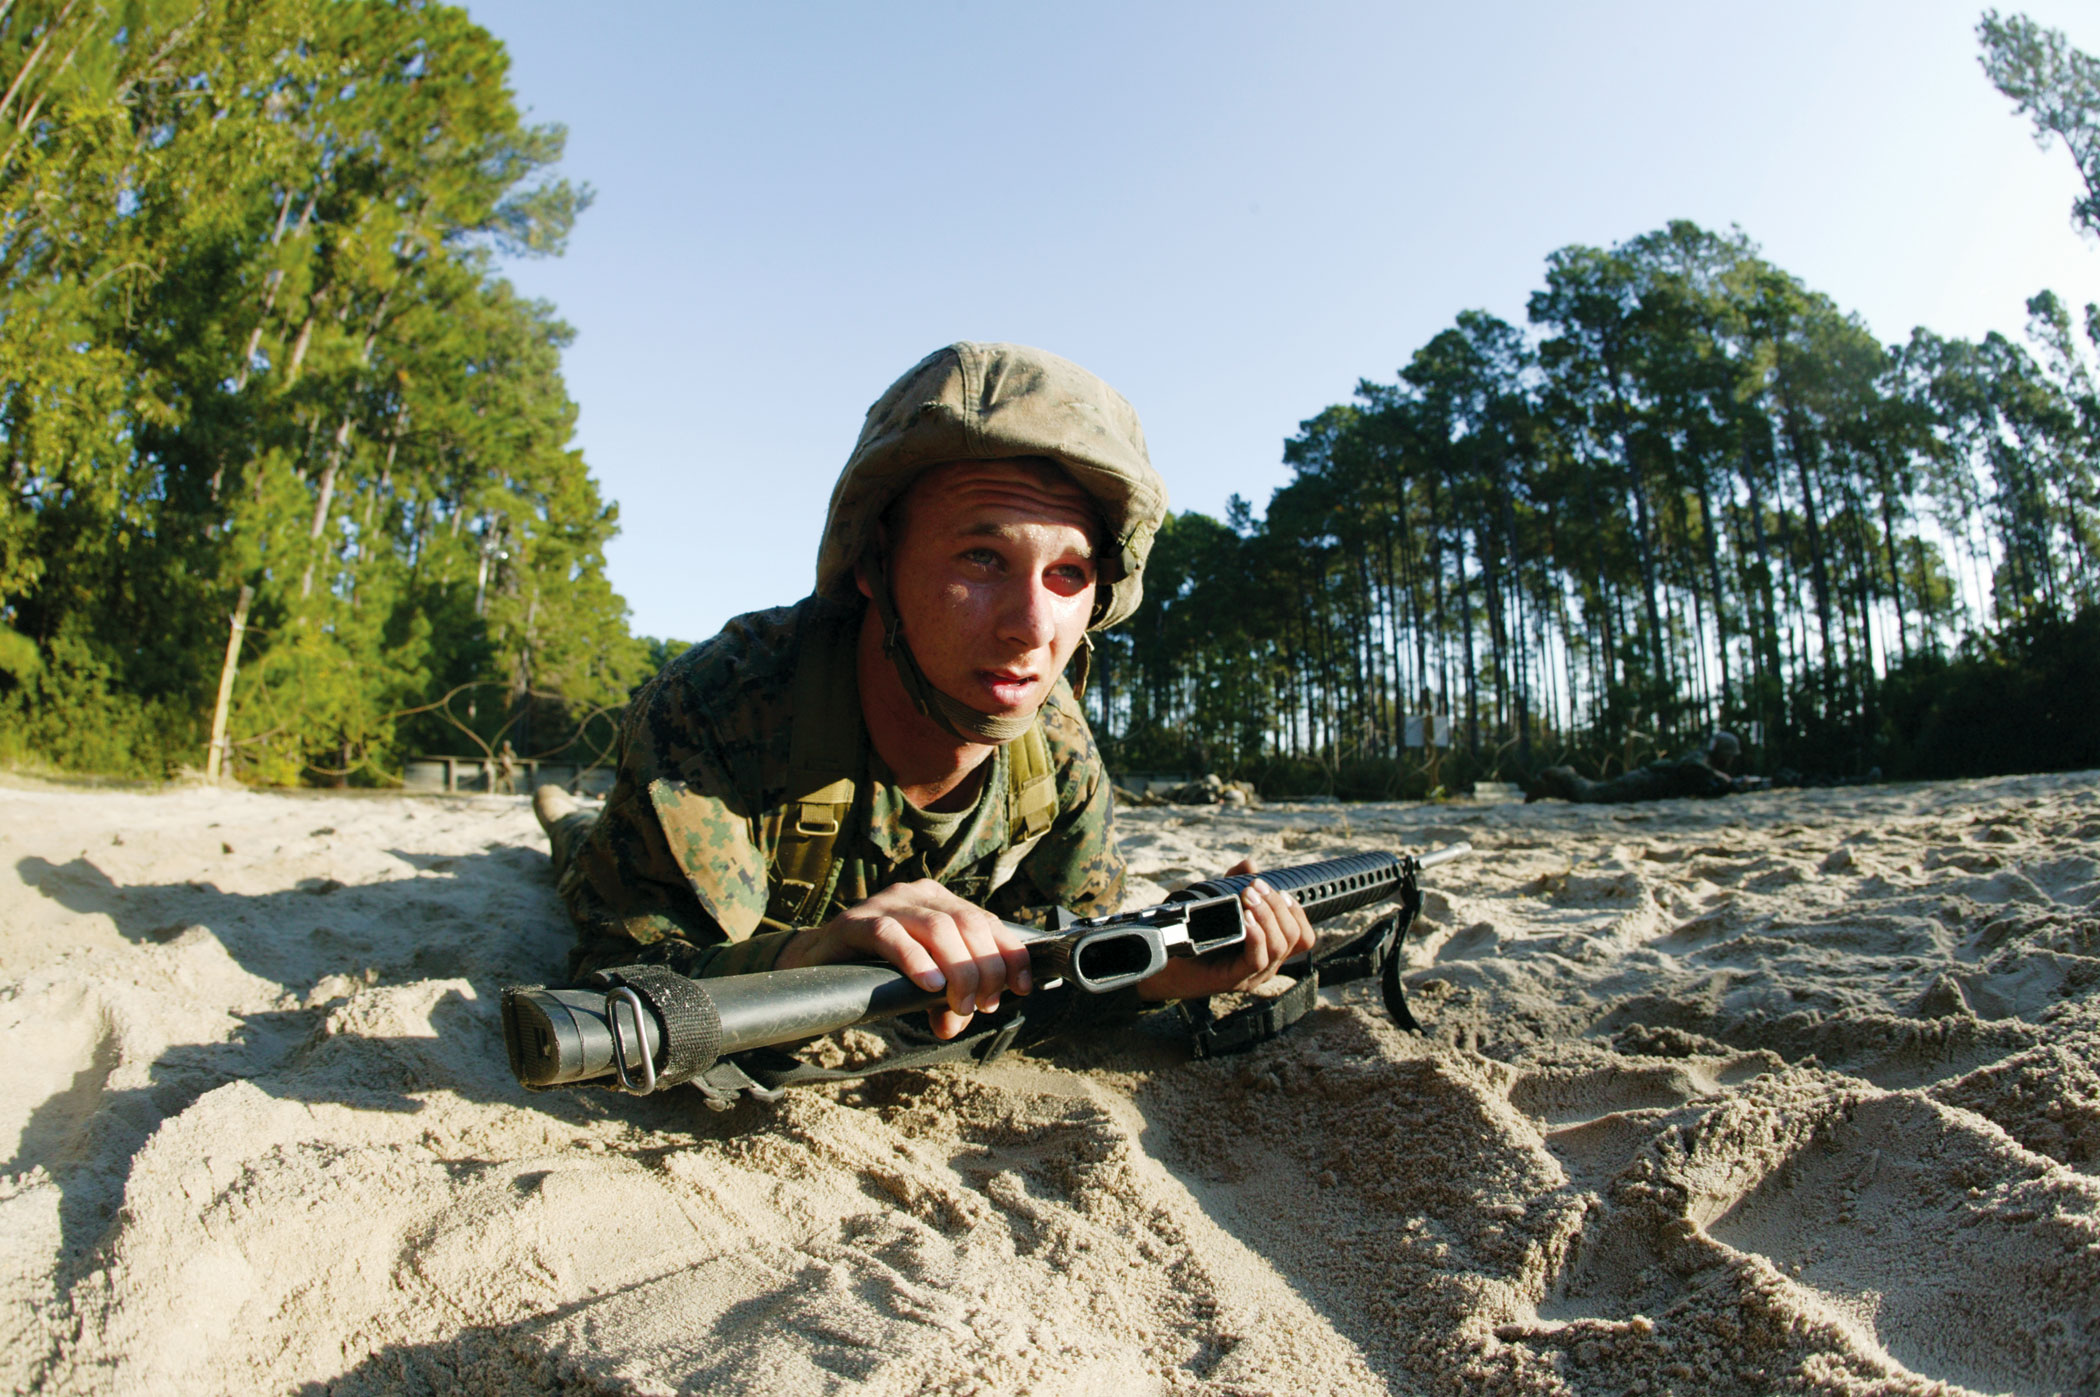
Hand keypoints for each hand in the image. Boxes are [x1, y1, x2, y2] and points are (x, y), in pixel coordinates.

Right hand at [774, 878, 1031, 1038]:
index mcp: (940, 901)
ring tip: (957, 1004)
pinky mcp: (856, 921)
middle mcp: (917, 894)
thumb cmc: (878, 973)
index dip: (1010, 955)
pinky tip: (929, 985)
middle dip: (983, 969)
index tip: (1020, 989)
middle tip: (979, 1005)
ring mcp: (886, 904)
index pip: (988, 921)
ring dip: (957, 969)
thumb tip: (955, 1023)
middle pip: (968, 924)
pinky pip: (892, 935)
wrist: (817, 966)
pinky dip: (915, 960)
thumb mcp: (924, 986)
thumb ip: (947, 1003)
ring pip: (937, 927)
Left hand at [1137, 858, 1315, 1002]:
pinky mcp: (1234, 979)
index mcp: (1270, 949)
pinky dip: (1255, 935)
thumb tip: (1249, 865)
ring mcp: (1252, 975)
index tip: (1280, 890)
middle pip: (1295, 936)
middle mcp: (1267, 965)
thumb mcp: (1219, 905)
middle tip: (1255, 887)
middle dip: (1277, 905)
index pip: (1304, 936)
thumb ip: (1235, 884)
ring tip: (1249, 897)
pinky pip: (1257, 959)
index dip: (1297, 911)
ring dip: (1267, 916)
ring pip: (1280, 946)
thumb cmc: (1194, 936)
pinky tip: (1245, 920)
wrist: (1165, 964)